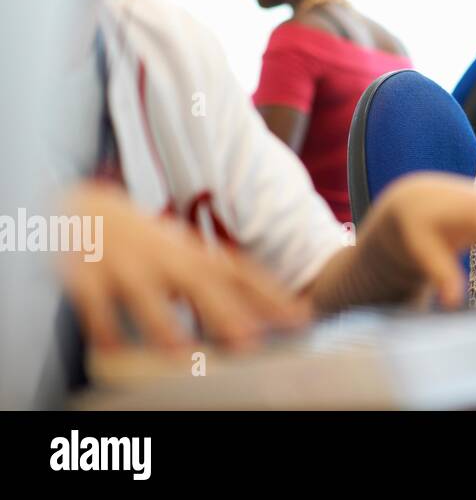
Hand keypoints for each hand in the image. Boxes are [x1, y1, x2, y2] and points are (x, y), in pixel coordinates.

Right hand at [59, 182, 310, 351]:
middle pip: (199, 283)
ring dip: (164, 323)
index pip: (240, 274)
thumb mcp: (188, 257)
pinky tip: (113, 350)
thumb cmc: (150, 244)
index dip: (271, 295)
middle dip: (224, 312)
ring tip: (181, 354)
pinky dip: (102, 325)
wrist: (89, 209)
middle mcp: (167, 258)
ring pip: (146, 294)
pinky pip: (95, 301)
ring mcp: (128, 265)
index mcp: (195, 255)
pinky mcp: (89, 275)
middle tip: (249, 342)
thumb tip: (263, 317)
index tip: (299, 318)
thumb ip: (220, 285)